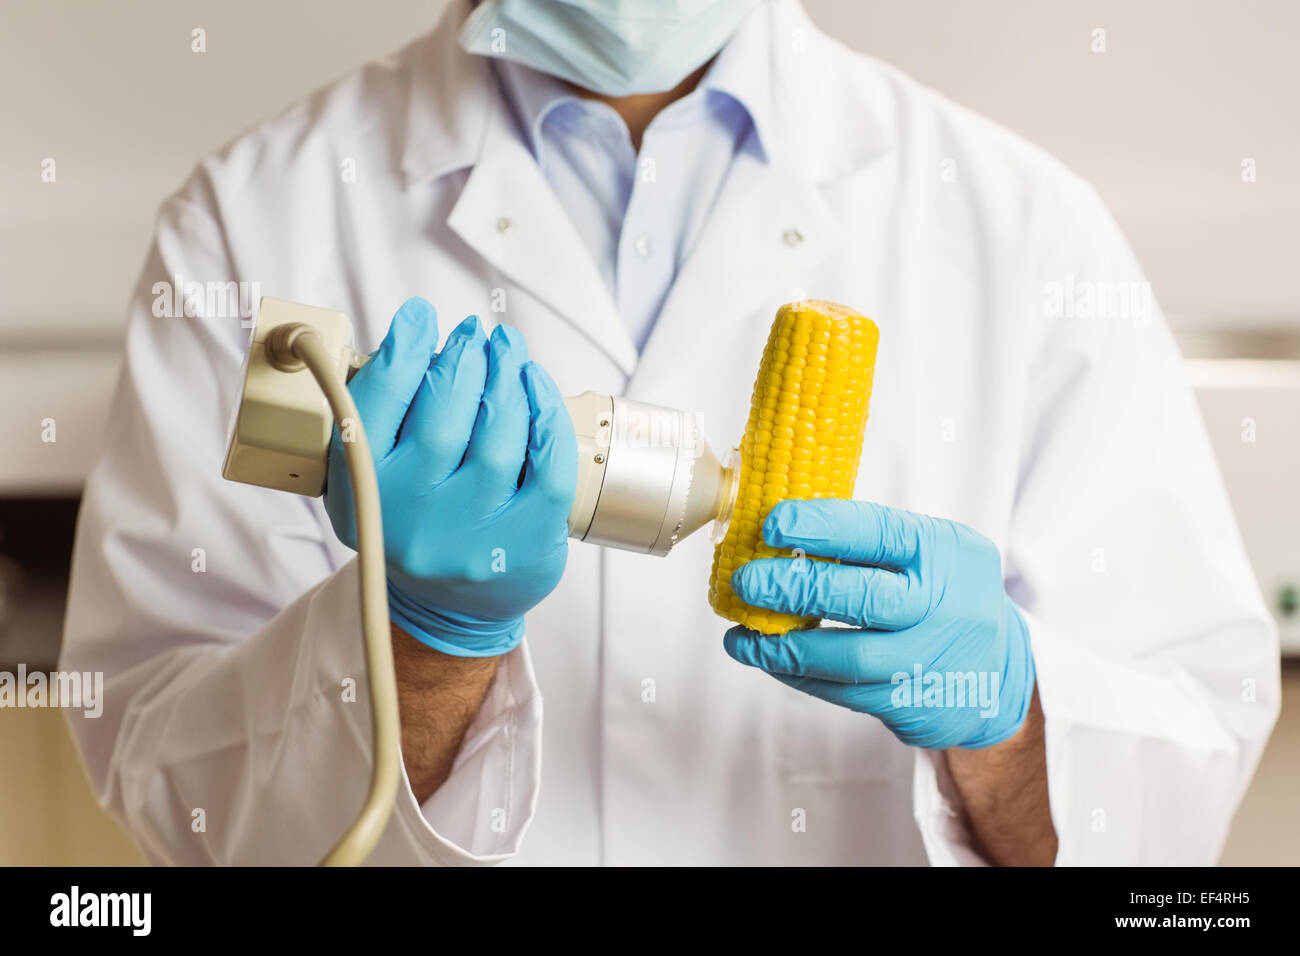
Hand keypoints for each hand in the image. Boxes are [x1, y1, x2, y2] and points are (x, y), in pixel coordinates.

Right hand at [325, 297, 576, 656]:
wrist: (447, 607)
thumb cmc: (409, 520)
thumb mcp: (365, 480)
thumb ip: (372, 417)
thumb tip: (412, 337)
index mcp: (363, 491)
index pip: (375, 406)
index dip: (402, 350)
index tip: (420, 317)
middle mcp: (411, 517)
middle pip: (444, 415)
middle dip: (464, 358)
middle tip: (475, 334)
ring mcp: (472, 535)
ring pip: (499, 436)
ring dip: (507, 378)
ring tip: (506, 351)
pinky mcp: (526, 541)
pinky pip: (547, 463)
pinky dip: (545, 413)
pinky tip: (535, 387)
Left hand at [723, 499, 1034, 748]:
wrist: (999, 673)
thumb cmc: (945, 595)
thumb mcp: (930, 550)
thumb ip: (870, 540)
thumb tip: (779, 532)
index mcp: (943, 552)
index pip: (879, 532)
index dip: (822, 527)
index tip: (774, 525)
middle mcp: (943, 606)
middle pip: (864, 598)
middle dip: (795, 588)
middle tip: (747, 582)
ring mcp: (930, 660)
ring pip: (848, 658)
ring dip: (784, 647)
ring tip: (743, 636)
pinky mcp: (913, 705)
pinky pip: (843, 692)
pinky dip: (798, 675)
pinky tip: (769, 659)